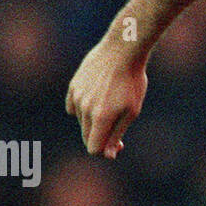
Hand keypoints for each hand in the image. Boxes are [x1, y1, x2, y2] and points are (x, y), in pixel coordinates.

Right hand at [66, 38, 147, 158]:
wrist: (122, 50)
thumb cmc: (132, 82)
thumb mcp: (131, 111)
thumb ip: (116, 134)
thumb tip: (107, 155)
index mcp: (100, 118)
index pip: (93, 148)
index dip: (105, 150)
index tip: (118, 143)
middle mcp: (84, 108)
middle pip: (87, 137)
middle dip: (101, 138)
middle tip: (118, 130)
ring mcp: (76, 96)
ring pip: (81, 121)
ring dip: (94, 122)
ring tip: (112, 106)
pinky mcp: (73, 86)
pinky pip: (73, 107)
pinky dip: (83, 110)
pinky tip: (96, 101)